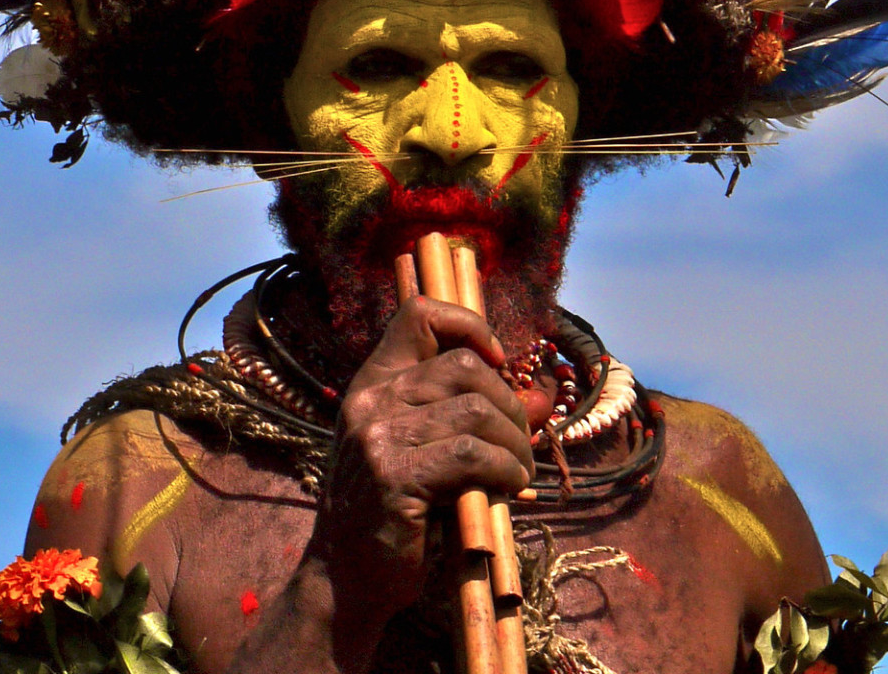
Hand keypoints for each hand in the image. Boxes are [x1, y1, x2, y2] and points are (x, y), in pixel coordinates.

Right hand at [304, 296, 533, 612]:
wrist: (345, 574)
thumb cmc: (394, 508)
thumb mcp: (431, 450)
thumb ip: (478, 417)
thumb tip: (541, 398)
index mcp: (375, 382)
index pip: (419, 314)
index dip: (469, 324)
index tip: (498, 361)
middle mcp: (371, 400)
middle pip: (465, 365)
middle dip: (509, 404)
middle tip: (520, 442)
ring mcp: (378, 436)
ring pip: (477, 411)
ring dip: (515, 445)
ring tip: (518, 472)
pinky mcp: (394, 476)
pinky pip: (472, 456)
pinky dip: (505, 471)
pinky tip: (507, 488)